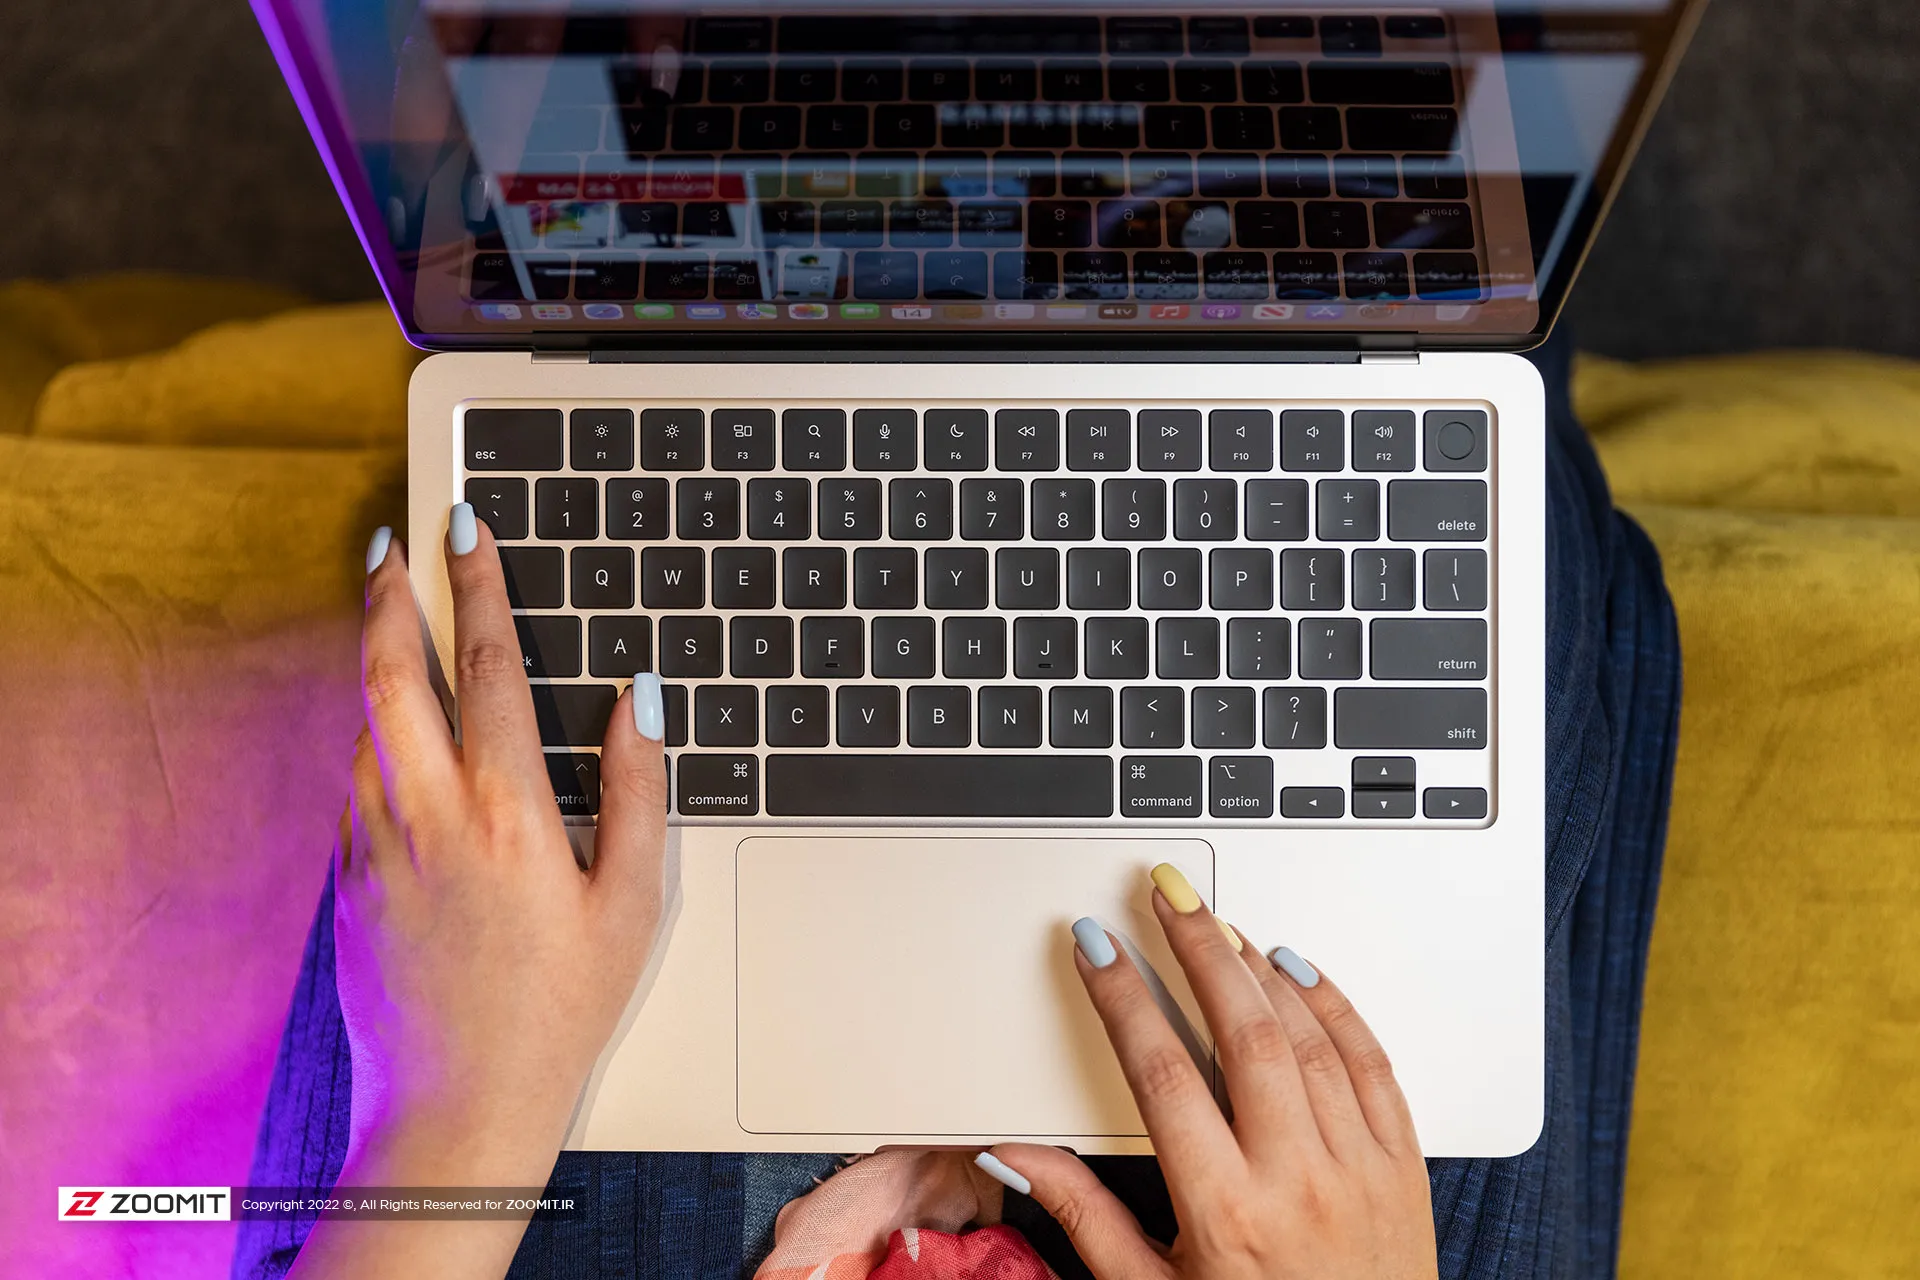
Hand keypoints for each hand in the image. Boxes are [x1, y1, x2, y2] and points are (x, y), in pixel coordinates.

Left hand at [290, 506, 668, 1278]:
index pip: (487, 666)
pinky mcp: (351, 879)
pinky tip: (384, 720)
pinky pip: (354, 778)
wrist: (458, 1105)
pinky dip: (367, 727)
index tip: (470, 530)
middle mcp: (430, 814)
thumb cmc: (558, 1009)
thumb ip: (638, 790)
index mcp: (507, 811)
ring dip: (372, 655)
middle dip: (389, 595)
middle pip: (391, 672)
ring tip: (386, 609)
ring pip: (362, 720)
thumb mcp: (631, 902)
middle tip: (393, 543)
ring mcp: (378, 845)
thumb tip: (639, 700)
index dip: (480, 585)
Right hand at [979, 865, 1437, 1279]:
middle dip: (1197, 949)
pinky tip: (1299, 969)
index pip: (1161, 1074)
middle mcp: (1296, 1179)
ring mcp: (1358, 1168)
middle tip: (1165, 894)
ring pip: (1309, 1038)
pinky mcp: (1403, 1166)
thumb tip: (1014, 1158)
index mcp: (1224, 1210)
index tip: (1095, 948)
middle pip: (1243, 1033)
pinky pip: (1372, 1064)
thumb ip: (1082, 1214)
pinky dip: (1336, 1006)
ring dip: (1260, 969)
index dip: (1121, 999)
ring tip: (1219, 924)